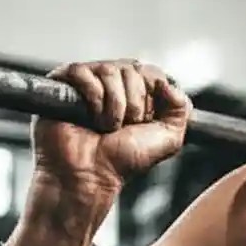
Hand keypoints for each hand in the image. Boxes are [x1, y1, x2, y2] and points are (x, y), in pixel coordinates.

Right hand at [32, 59, 191, 190]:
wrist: (91, 175)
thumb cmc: (123, 160)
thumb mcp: (168, 138)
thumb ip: (181, 109)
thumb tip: (169, 84)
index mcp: (137, 92)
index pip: (153, 72)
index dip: (152, 94)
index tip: (145, 120)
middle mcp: (114, 82)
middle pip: (133, 70)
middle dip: (134, 104)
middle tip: (123, 127)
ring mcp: (89, 80)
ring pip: (110, 71)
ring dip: (114, 106)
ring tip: (106, 126)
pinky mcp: (64, 82)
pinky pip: (84, 72)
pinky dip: (93, 98)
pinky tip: (90, 118)